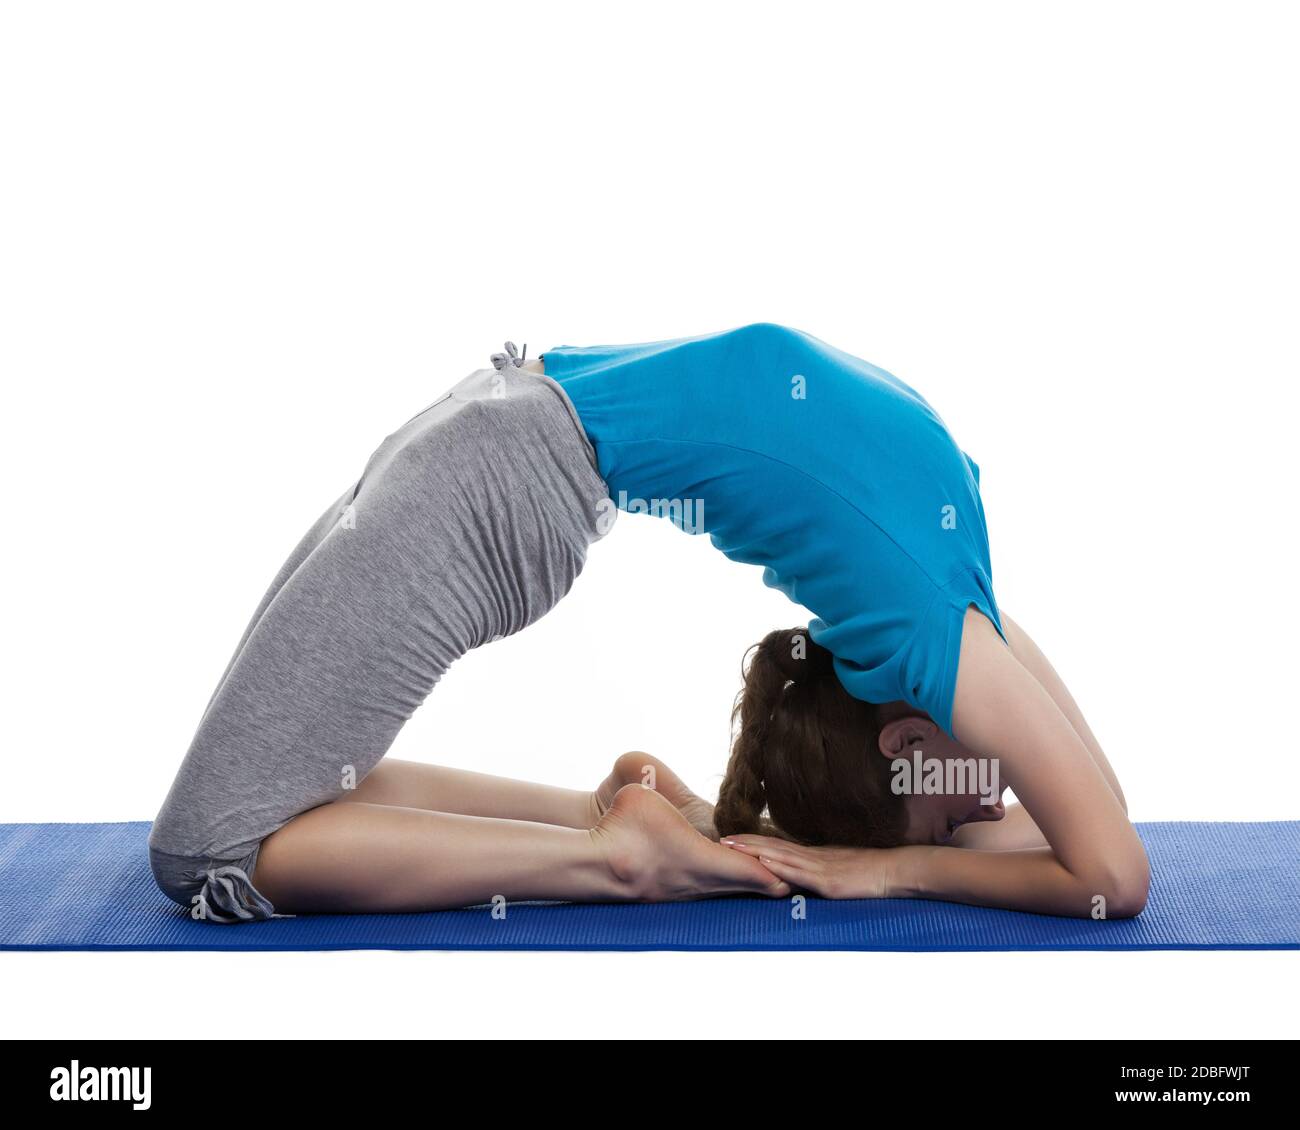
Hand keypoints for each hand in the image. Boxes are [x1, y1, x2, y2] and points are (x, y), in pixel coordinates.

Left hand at [721, 834, 894, 898]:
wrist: (897, 871)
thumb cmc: (873, 871)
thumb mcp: (843, 867)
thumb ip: (823, 868)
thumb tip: (804, 871)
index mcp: (815, 855)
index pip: (779, 845)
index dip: (755, 841)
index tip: (733, 838)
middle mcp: (814, 858)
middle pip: (773, 847)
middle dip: (746, 844)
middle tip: (721, 840)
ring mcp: (820, 869)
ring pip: (781, 857)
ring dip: (755, 851)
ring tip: (732, 847)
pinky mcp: (828, 883)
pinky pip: (800, 874)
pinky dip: (780, 867)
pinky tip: (764, 863)